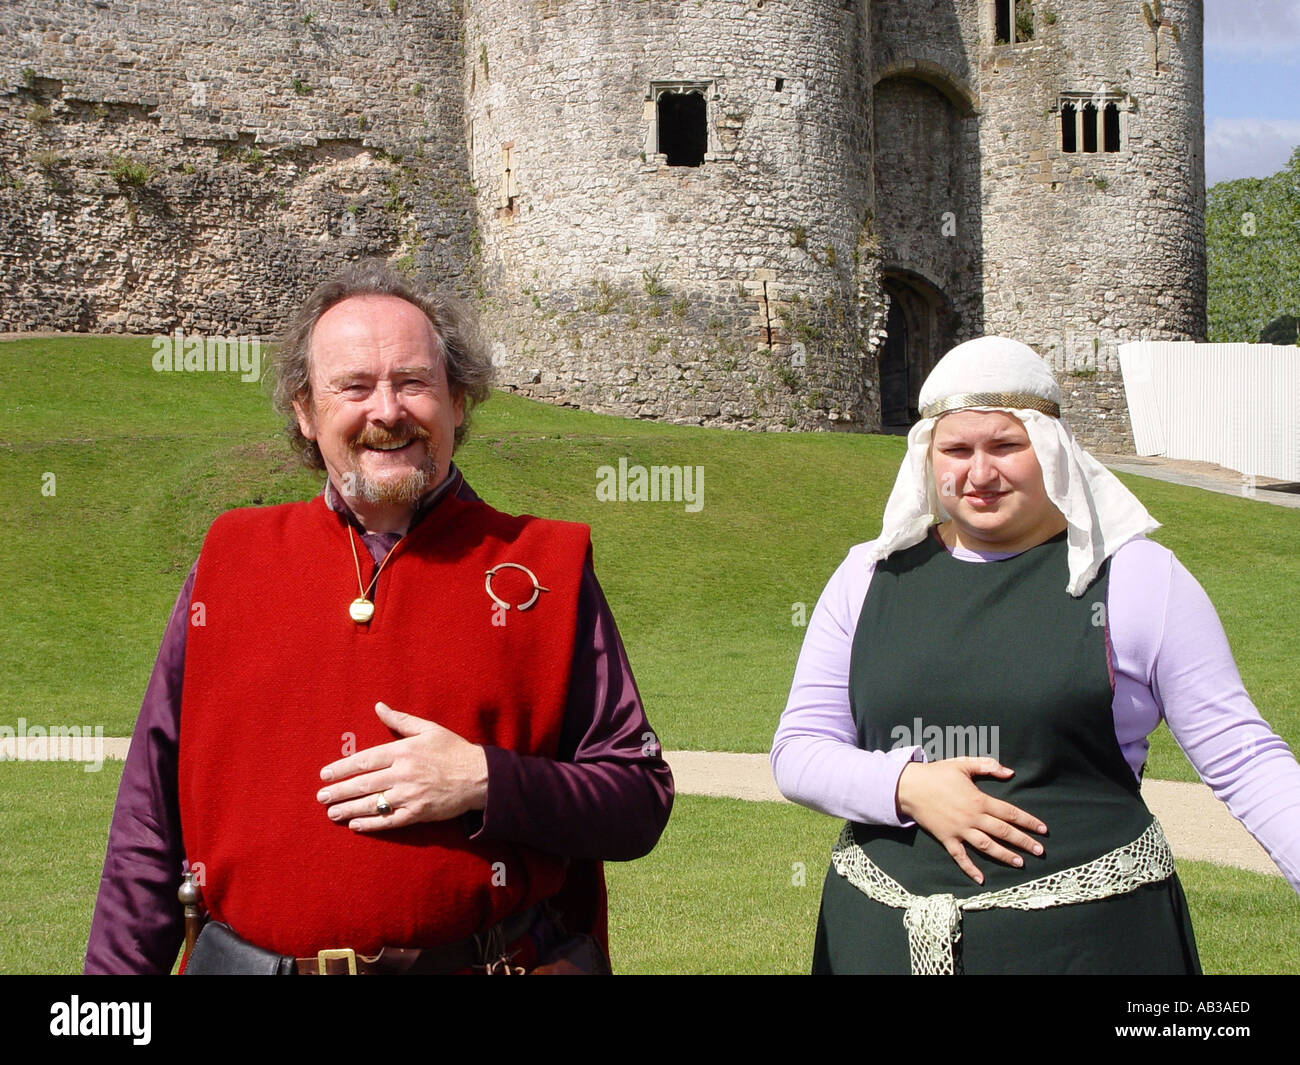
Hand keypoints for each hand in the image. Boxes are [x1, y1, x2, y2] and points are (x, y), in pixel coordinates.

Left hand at [316, 702, 488, 831]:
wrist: (480, 777)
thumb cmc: (453, 750)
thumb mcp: (428, 729)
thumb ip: (401, 720)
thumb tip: (378, 706)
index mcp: (404, 751)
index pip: (365, 760)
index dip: (342, 768)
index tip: (325, 774)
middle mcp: (403, 774)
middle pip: (364, 784)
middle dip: (339, 791)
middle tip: (321, 796)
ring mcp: (410, 795)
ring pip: (373, 804)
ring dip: (349, 809)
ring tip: (331, 813)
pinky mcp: (418, 813)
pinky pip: (389, 821)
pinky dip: (371, 824)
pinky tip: (356, 825)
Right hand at [895, 757, 1046, 884]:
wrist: (909, 787)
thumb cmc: (937, 773)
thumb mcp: (963, 764)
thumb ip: (987, 766)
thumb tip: (1010, 772)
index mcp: (979, 800)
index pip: (1009, 813)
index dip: (1028, 821)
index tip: (1042, 829)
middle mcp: (972, 817)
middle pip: (1003, 831)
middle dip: (1023, 842)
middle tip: (1039, 851)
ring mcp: (959, 830)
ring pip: (986, 846)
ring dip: (1004, 855)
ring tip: (1020, 863)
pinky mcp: (947, 838)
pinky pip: (960, 856)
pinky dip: (970, 868)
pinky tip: (981, 879)